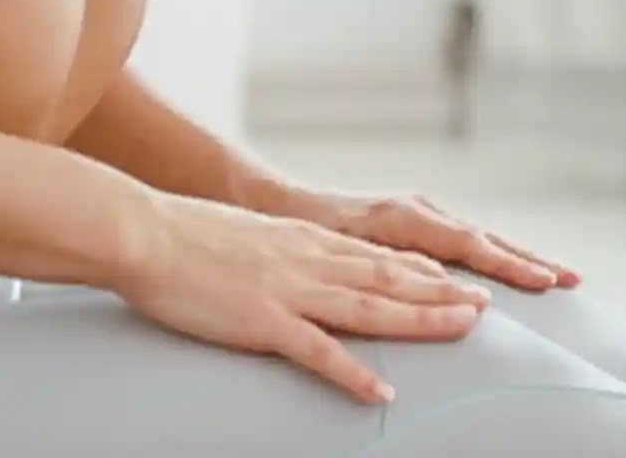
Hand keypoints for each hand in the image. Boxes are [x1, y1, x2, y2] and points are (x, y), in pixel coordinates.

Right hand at [114, 192, 491, 404]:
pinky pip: (317, 353)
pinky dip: (353, 375)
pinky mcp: (262, 320)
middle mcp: (305, 259)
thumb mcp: (239, 233)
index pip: (372, 254)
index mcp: (298, 239)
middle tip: (483, 305)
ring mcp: (287, 290)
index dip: (418, 269)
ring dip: (420, 320)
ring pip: (369, 307)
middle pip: (386, 278)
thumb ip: (270, 250)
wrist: (142, 232)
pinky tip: (381, 394)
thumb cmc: (178, 233)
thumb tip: (279, 263)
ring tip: (462, 329)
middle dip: (439, 293)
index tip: (452, 277)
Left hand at [308, 193, 579, 291]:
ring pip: (475, 236)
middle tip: (572, 279)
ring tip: (554, 274)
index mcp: (405, 216)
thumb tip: (442, 279)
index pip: (470, 244)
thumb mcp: (346, 245)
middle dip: (527, 258)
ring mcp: (413, 213)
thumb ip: (393, 260)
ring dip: (513, 254)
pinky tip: (505, 264)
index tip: (545, 281)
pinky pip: (458, 237)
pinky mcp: (407, 221)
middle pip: (483, 237)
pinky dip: (487, 250)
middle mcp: (415, 210)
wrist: (275, 200)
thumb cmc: (304, 226)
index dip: (508, 264)